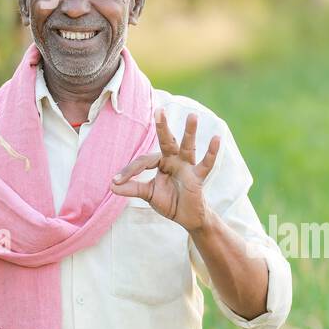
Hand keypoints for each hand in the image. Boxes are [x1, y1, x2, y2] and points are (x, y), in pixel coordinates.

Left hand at [111, 110, 220, 232]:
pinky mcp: (197, 177)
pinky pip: (205, 164)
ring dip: (190, 132)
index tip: (116, 180)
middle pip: (167, 141)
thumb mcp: (148, 194)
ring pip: (188, 146)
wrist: (186, 218)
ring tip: (193, 116)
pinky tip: (216, 138)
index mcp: (161, 162)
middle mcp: (174, 160)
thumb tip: (111, 186)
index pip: (144, 161)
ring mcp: (187, 167)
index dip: (129, 171)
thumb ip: (132, 189)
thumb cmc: (169, 201)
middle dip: (163, 126)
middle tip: (158, 110)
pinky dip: (211, 152)